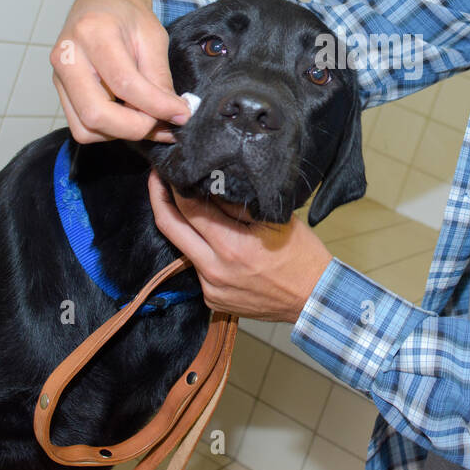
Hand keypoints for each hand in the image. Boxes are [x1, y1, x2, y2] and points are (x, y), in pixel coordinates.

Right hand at [51, 0, 189, 142]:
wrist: (101, 4)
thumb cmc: (128, 17)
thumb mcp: (153, 38)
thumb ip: (160, 78)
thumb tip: (175, 116)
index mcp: (93, 32)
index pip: (124, 83)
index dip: (157, 106)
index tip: (181, 114)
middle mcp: (68, 56)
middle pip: (96, 113)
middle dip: (136, 128)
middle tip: (163, 123)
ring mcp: (59, 76)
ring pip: (86, 129)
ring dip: (123, 132)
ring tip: (147, 117)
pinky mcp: (60, 91)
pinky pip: (82, 128)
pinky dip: (110, 131)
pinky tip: (129, 115)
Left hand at [147, 171, 333, 322]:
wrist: (313, 298)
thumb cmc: (301, 254)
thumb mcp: (275, 220)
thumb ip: (238, 205)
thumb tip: (209, 183)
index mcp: (232, 246)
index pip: (189, 209)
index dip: (173, 186)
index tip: (167, 169)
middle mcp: (214, 269)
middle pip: (170, 228)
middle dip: (159, 199)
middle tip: (156, 179)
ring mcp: (211, 288)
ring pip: (182, 249)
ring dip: (181, 226)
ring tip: (181, 204)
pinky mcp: (212, 300)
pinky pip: (197, 269)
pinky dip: (200, 252)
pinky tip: (210, 241)